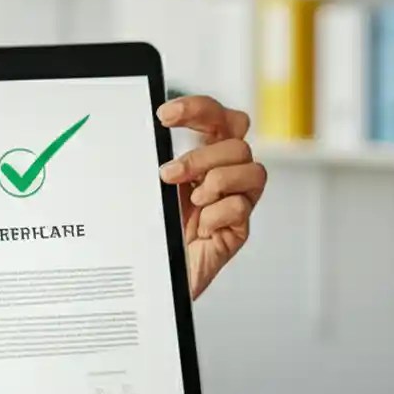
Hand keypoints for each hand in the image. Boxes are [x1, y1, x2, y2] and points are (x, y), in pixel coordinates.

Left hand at [157, 95, 267, 299]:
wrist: (151, 285)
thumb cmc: (149, 235)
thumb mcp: (148, 191)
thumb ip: (154, 163)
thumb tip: (142, 133)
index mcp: (202, 159)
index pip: (216, 119)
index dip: (197, 108)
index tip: (163, 115)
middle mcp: (223, 176)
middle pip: (238, 139)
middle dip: (202, 153)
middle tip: (168, 174)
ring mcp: (235, 202)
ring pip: (251, 169)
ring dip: (214, 181)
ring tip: (189, 202)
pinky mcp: (238, 230)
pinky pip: (241, 207)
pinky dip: (216, 214)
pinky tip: (198, 227)